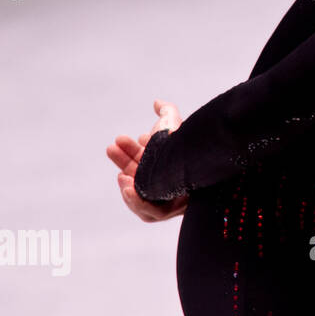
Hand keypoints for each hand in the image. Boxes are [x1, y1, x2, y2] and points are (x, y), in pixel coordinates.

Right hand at [106, 99, 186, 221]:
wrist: (202, 156)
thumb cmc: (190, 142)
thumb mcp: (175, 125)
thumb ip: (166, 113)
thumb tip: (156, 102)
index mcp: (171, 165)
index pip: (146, 163)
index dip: (130, 154)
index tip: (119, 140)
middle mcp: (171, 182)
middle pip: (142, 178)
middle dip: (124, 162)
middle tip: (112, 146)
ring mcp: (172, 198)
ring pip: (144, 196)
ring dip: (127, 186)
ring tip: (120, 173)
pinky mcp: (173, 212)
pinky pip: (151, 213)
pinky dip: (136, 202)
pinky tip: (126, 186)